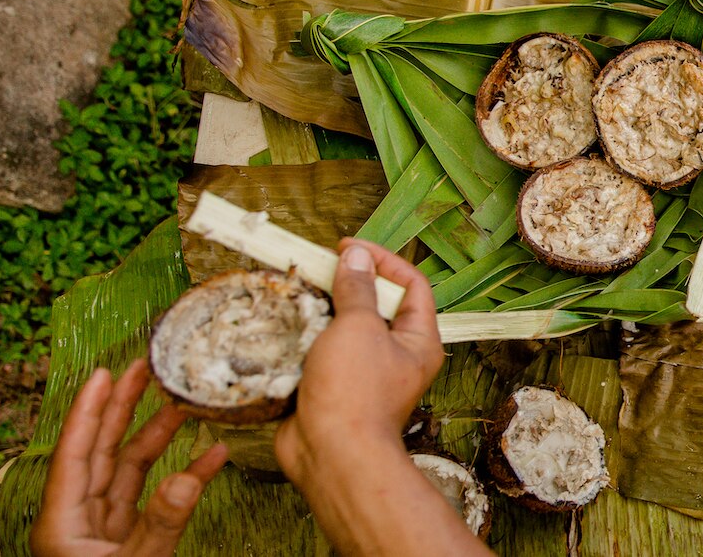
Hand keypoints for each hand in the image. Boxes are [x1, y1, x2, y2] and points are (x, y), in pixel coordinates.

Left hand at [30, 361, 227, 555]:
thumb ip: (159, 525)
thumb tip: (186, 480)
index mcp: (62, 523)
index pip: (73, 454)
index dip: (88, 411)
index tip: (103, 374)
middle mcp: (79, 517)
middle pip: (100, 450)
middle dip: (121, 407)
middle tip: (142, 370)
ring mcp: (104, 527)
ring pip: (129, 469)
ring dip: (157, 436)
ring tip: (181, 404)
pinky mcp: (127, 537)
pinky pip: (154, 497)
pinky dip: (182, 478)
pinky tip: (211, 458)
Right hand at [274, 239, 441, 484]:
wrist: (330, 455)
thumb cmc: (355, 393)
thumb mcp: (358, 328)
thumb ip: (357, 289)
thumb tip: (356, 257)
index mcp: (417, 340)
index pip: (411, 285)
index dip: (382, 260)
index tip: (348, 247)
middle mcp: (394, 355)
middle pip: (374, 304)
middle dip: (346, 283)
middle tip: (318, 267)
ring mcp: (361, 372)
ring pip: (341, 328)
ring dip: (320, 309)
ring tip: (297, 291)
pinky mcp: (331, 386)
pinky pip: (318, 352)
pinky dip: (303, 336)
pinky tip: (284, 322)